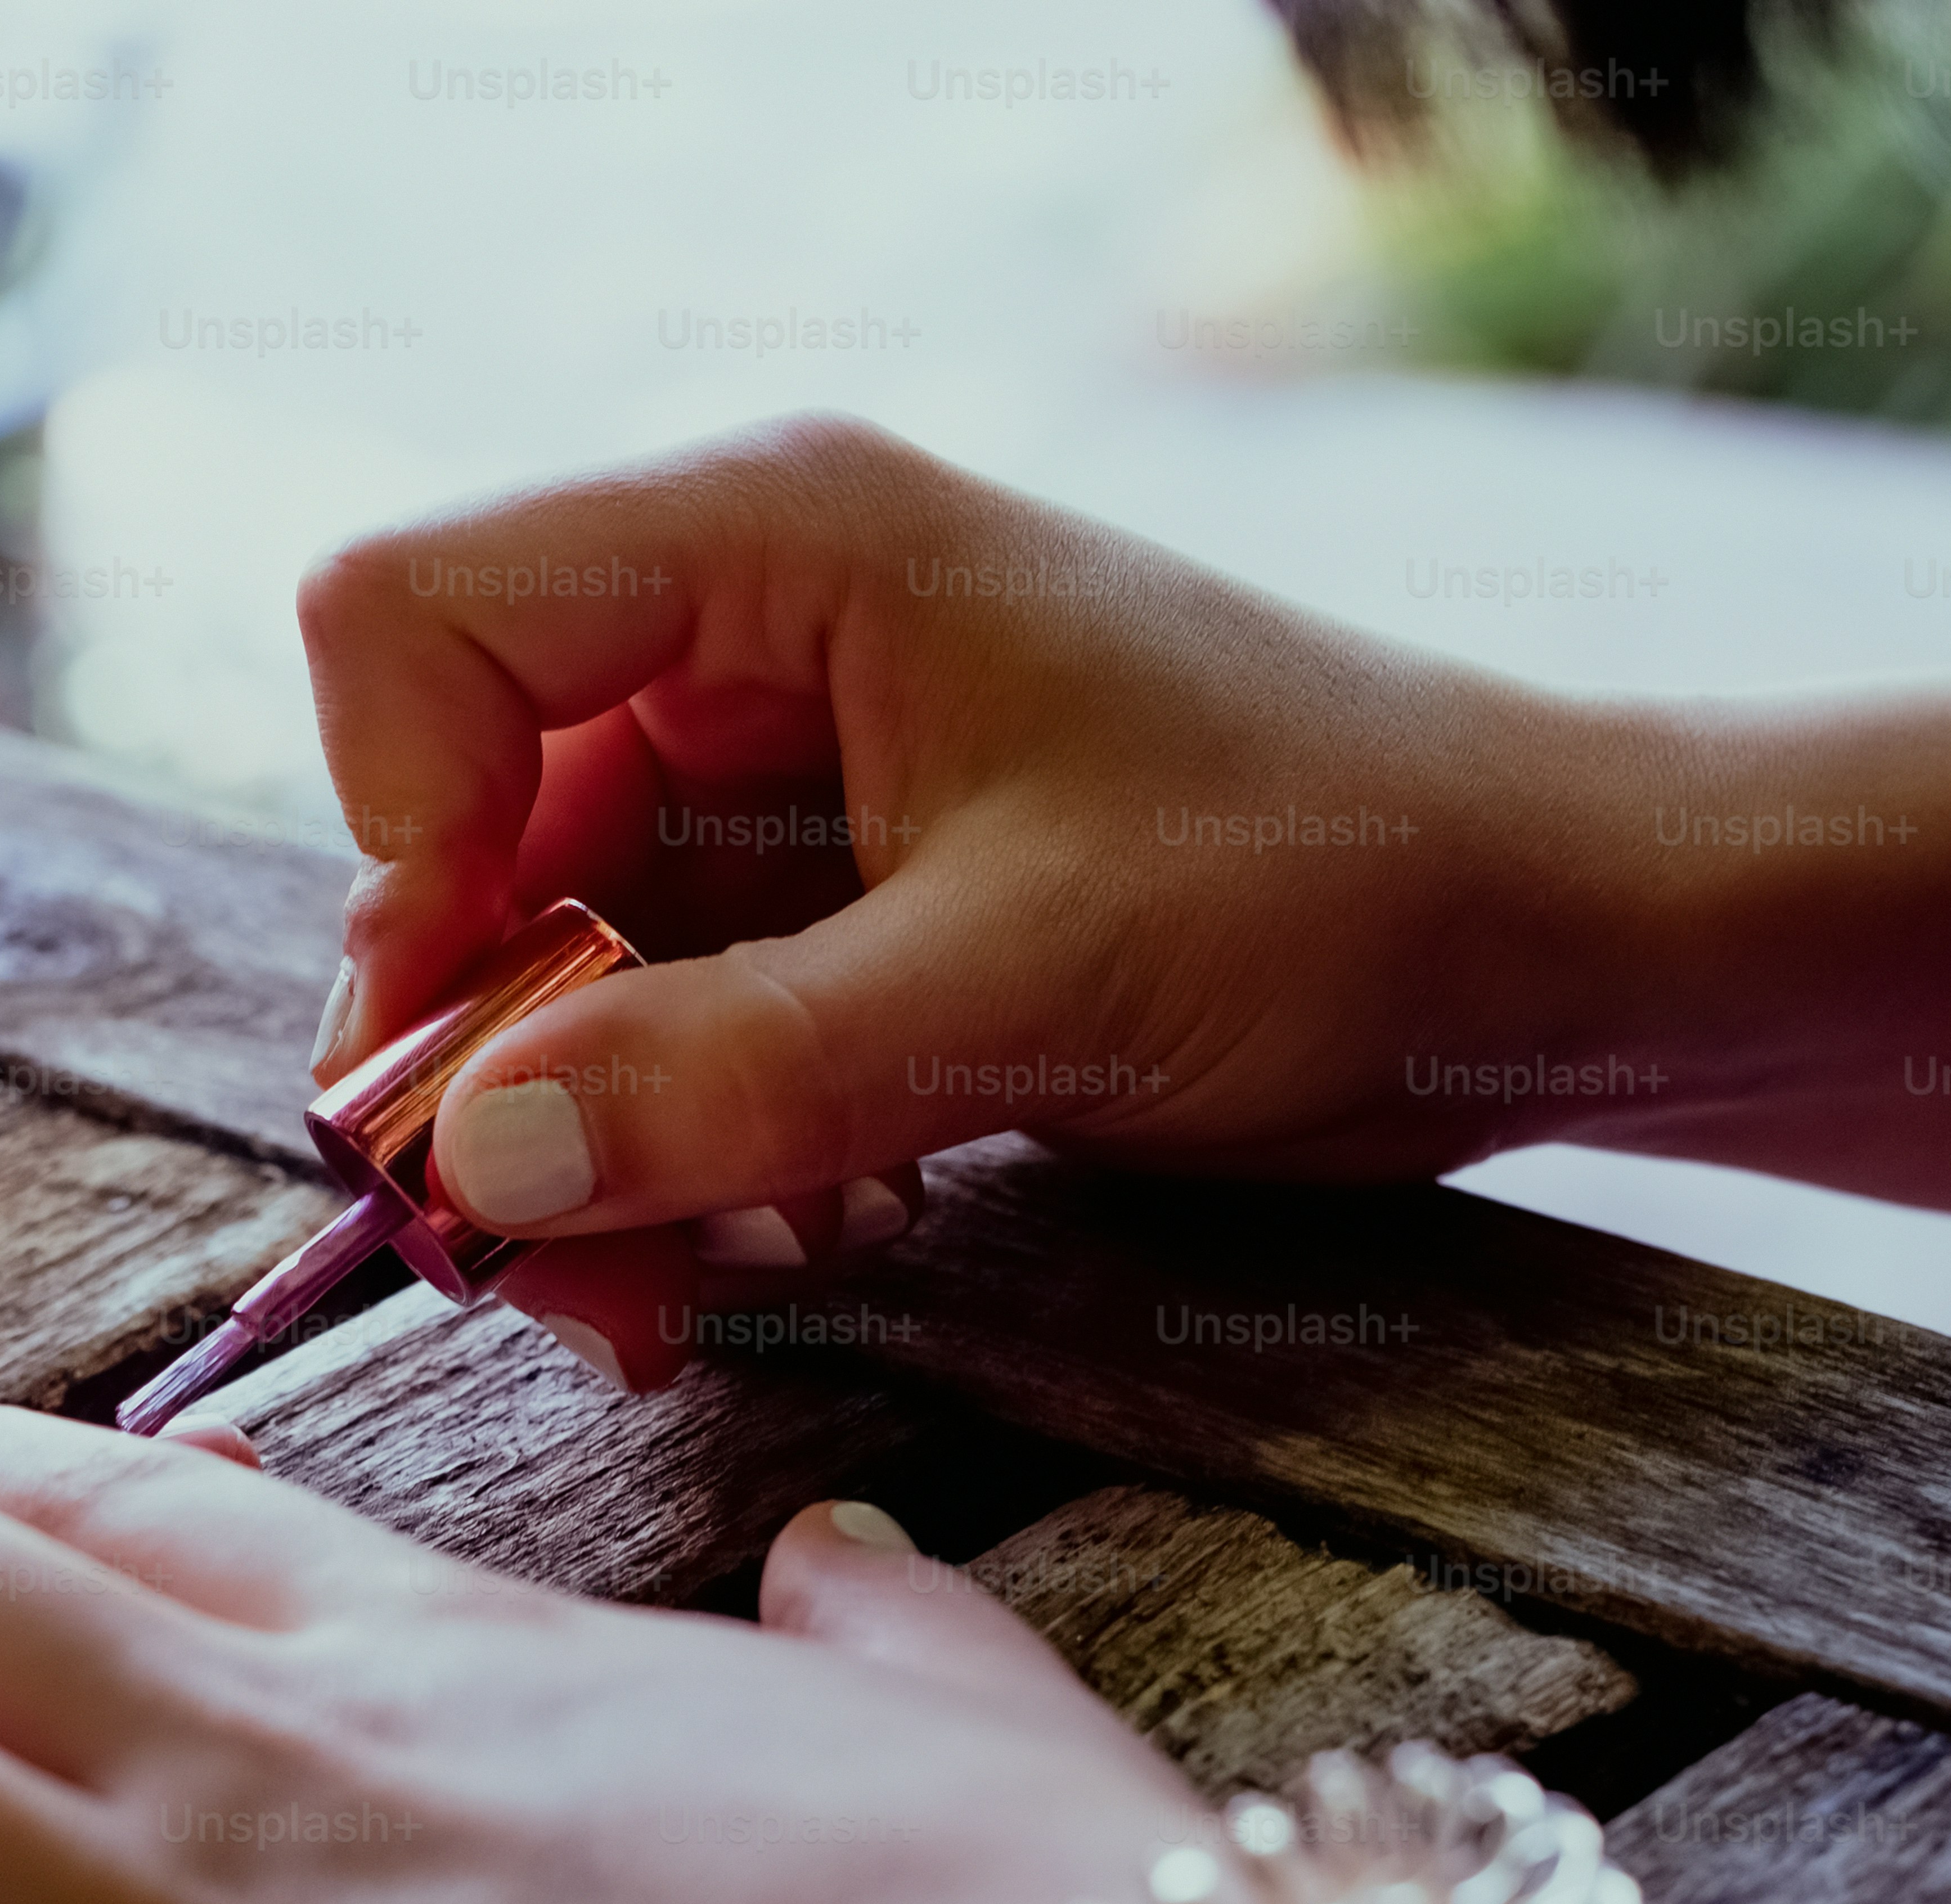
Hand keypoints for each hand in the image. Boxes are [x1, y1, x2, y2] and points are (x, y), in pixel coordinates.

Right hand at [295, 416, 1628, 1382]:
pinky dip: (679, 1174)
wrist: (1550, 949)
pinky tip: (793, 1252)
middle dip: (482, 1066)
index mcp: (769, 550)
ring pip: (539, 979)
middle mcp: (737, 648)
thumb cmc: (1340, 885)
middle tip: (550, 1267)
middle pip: (453, 840)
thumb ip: (736, 1073)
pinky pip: (651, 1050)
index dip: (400, 828)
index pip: (412, 624)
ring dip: (577, 1161)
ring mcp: (774, 794)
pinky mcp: (825, 924)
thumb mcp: (1028, 986)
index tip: (493, 1020)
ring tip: (675, 1306)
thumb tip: (476, 1165)